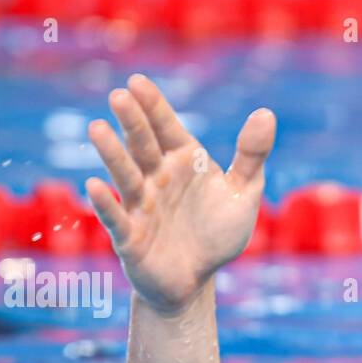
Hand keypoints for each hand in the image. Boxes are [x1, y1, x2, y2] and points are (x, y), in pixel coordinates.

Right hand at [84, 74, 275, 312]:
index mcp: (183, 162)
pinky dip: (106, 204)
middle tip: (119, 97)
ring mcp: (142, 206)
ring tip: (97, 128)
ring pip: (126, 176)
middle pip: (143, 146)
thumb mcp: (242, 194)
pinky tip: (95, 185)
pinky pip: (116, 219)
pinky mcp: (130, 237)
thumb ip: (251, 156)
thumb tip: (266, 113)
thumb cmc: (216, 233)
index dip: (153, 107)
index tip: (137, 82)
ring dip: (112, 154)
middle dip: (132, 123)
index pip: (166, 128)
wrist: (197, 280)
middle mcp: (157, 178)